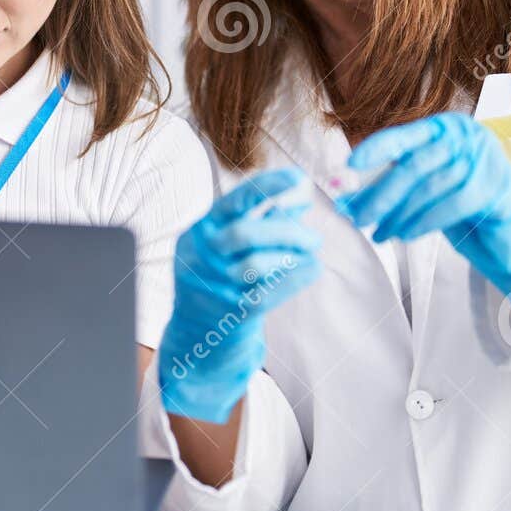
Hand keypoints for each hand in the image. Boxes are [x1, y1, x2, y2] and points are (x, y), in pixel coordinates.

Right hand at [158, 168, 321, 423]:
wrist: (196, 331)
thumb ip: (263, 219)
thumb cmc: (220, 277)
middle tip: (314, 238)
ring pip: (257, 264)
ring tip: (311, 253)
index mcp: (201, 229)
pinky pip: (268, 292)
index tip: (299, 179)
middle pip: (245, 233)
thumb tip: (302, 195)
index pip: (234, 200)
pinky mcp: (229, 311)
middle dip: (287, 230)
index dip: (268, 186)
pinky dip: (296, 278)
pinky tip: (312, 269)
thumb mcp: (230, 245)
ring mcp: (213, 285)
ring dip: (293, 255)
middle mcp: (201, 254)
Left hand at [337, 112, 510, 297]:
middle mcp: (469, 137)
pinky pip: (451, 204)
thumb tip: (346, 198)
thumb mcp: (426, 188)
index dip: (376, 149)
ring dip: (398, 214)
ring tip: (379, 233)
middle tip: (358, 217)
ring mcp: (485, 160)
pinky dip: (423, 221)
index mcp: (447, 128)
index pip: (405, 135)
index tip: (349, 165)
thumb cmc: (463, 207)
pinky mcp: (496, 187)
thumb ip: (393, 184)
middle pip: (415, 165)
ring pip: (430, 187)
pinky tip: (405, 234)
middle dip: (381, 194)